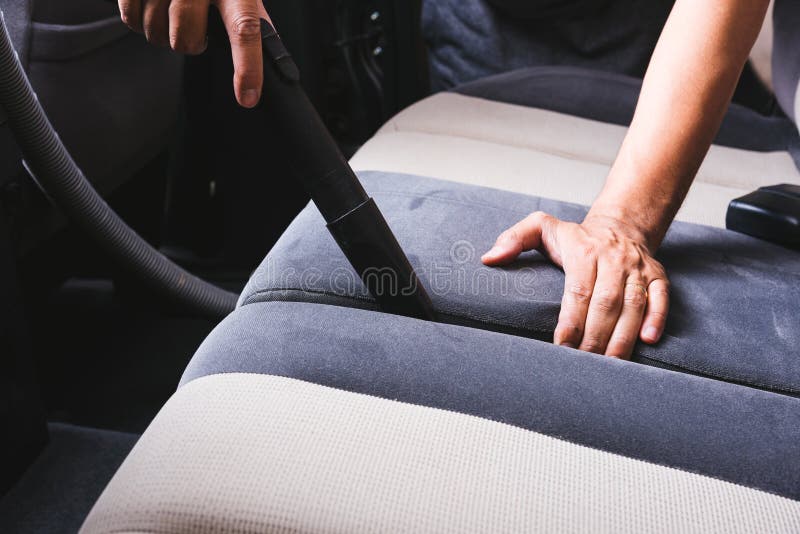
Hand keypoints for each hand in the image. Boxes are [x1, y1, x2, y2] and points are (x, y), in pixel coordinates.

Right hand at [118, 0, 268, 107]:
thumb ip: (252, 20)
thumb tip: (272, 64)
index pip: (245, 28)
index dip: (247, 67)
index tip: (248, 97)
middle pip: (185, 37)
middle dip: (189, 44)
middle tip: (195, 30)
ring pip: (155, 30)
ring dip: (162, 34)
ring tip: (172, 15)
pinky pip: (129, 17)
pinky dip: (137, 21)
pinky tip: (151, 7)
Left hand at [482, 212, 668, 358]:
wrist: (620, 224)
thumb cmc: (575, 237)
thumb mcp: (542, 227)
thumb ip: (514, 239)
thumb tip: (489, 259)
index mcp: (584, 251)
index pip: (578, 291)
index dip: (570, 321)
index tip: (561, 347)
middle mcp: (614, 260)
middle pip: (606, 303)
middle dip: (594, 337)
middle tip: (582, 366)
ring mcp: (638, 269)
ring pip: (633, 305)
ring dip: (622, 338)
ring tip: (608, 366)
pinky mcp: (657, 277)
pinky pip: (661, 298)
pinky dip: (657, 319)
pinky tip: (647, 341)